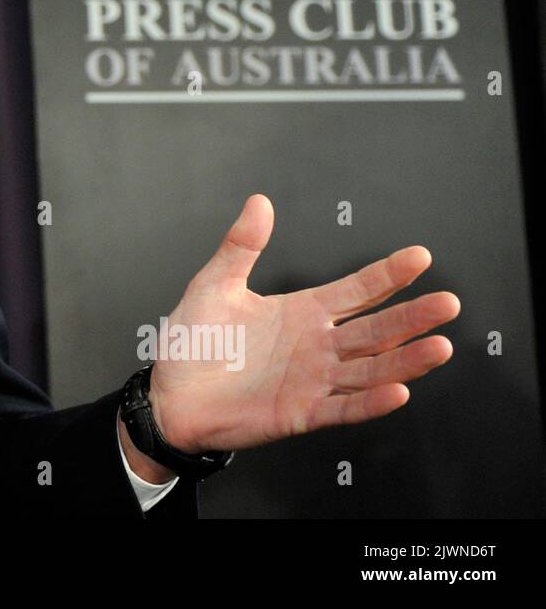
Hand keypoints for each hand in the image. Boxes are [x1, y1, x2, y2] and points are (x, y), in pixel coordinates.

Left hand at [147, 194, 459, 454]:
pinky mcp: (300, 412)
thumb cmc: (192, 343)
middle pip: (375, 329)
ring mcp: (312, 380)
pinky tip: (397, 390)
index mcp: (300, 312)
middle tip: (447, 303)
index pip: (356, 290)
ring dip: (406, 359)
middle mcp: (315, 345)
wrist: (168, 395)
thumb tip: (259, 203)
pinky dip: (371, 401)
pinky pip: (343, 408)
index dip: (387, 275)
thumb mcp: (215, 284)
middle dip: (412, 316)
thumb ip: (241, 246)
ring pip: (370, 368)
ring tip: (440, 346)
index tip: (420, 257)